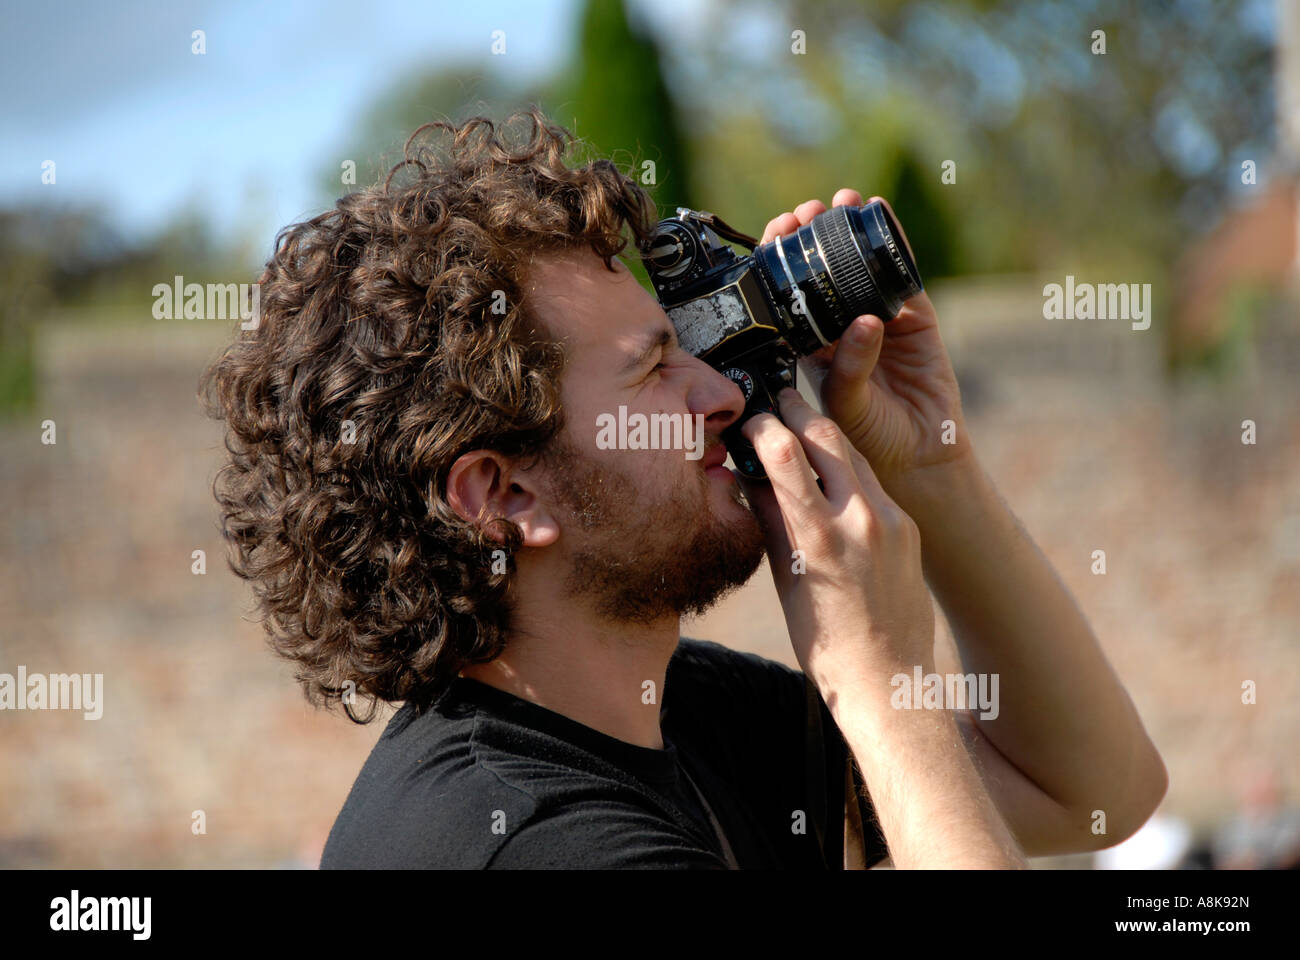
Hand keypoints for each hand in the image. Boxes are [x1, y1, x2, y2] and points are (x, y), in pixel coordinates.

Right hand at [737, 388, 935, 696]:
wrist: (890, 680)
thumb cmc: (825, 643)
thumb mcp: (785, 581)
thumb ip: (770, 522)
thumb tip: (750, 476)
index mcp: (821, 536)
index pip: (786, 452)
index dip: (762, 426)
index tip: (748, 420)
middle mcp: (862, 519)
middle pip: (826, 434)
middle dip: (796, 411)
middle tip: (775, 399)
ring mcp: (893, 520)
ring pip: (852, 452)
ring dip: (823, 432)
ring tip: (798, 424)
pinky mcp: (909, 527)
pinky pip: (872, 482)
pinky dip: (846, 467)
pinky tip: (828, 470)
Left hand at [760, 190, 972, 492]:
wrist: (918, 453)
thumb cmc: (869, 435)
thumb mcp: (845, 402)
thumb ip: (849, 366)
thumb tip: (863, 322)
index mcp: (810, 342)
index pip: (789, 291)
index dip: (780, 260)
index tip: (776, 233)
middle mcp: (839, 323)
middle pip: (821, 267)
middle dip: (812, 235)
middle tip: (806, 213)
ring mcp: (878, 314)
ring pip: (858, 262)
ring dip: (848, 228)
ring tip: (841, 202)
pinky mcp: (913, 315)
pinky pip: (900, 272)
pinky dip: (892, 242)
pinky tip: (881, 215)